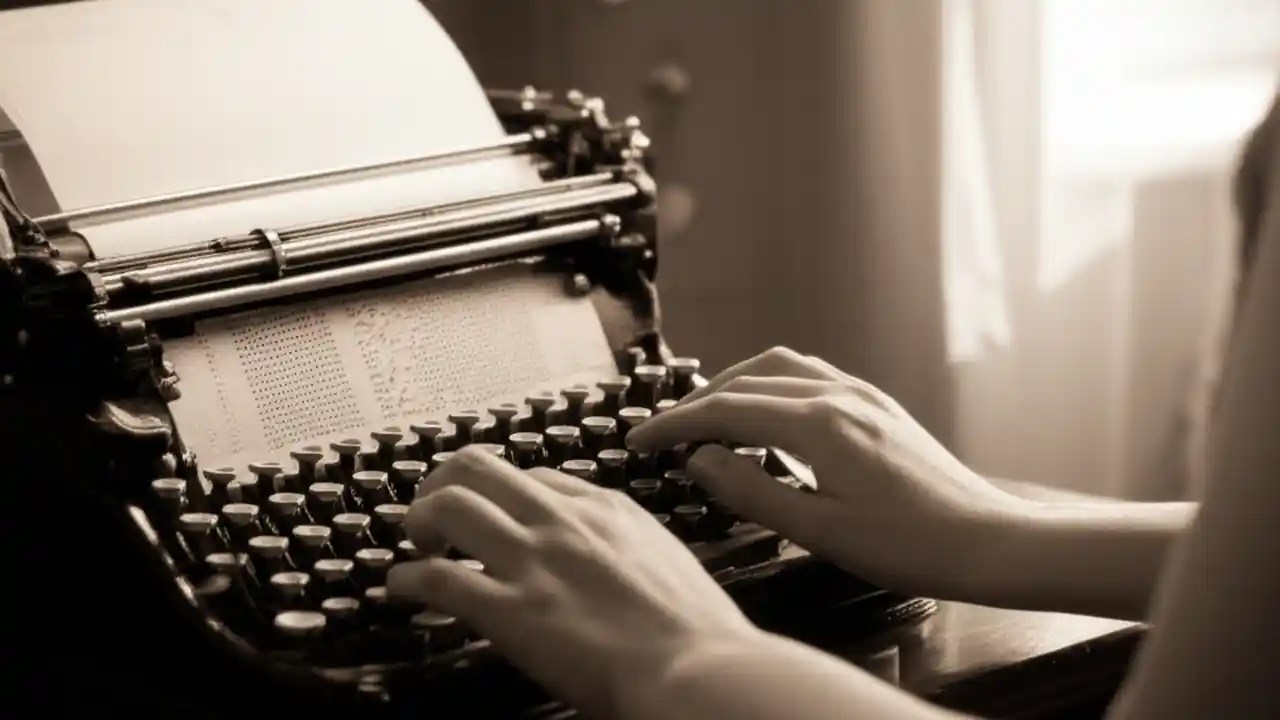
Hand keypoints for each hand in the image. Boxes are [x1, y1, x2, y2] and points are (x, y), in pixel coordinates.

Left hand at [385, 445, 763, 718]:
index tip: (493, 511)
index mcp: (606, 509)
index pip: (535, 476)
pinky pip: (437, 579)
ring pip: (450, 506)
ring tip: (417, 544)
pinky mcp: (509, 609)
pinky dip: (406, 579)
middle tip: (435, 511)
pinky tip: (400, 589)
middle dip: (445, 481)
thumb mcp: (666, 563)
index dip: (503, 493)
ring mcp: (532, 560)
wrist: (697, 671)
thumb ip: (629, 550)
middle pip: (479, 467)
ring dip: (421, 520)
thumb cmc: (696, 632)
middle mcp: (562, 521)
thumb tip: (612, 561)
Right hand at [626, 347, 1030, 598]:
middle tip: (665, 436)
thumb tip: (698, 459)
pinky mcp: (875, 404)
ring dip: (733, 387)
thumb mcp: (819, 531)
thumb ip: (750, 490)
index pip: (725, 410)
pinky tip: (763, 420)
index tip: (638, 441)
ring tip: (707, 422)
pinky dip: (768, 387)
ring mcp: (861, 395)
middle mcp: (839, 395)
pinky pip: (807, 376)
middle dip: (698, 402)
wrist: (985, 541)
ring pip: (778, 367)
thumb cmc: (908, 546)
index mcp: (820, 425)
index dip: (674, 424)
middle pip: (746, 378)